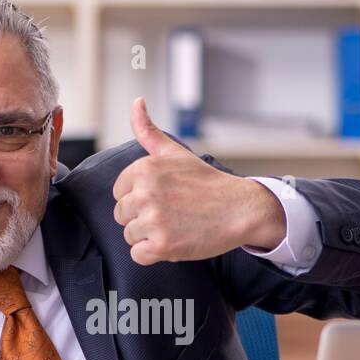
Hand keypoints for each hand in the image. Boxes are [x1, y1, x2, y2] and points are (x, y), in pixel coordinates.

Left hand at [112, 97, 286, 264]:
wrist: (240, 209)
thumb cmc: (207, 183)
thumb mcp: (175, 152)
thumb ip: (149, 131)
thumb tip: (136, 103)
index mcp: (143, 169)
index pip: (119, 193)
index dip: (139, 199)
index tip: (162, 198)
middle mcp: (145, 193)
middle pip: (122, 216)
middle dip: (143, 218)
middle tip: (171, 213)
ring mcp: (153, 220)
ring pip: (130, 236)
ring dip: (149, 237)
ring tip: (174, 226)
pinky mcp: (162, 245)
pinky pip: (138, 256)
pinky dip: (154, 254)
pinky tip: (173, 241)